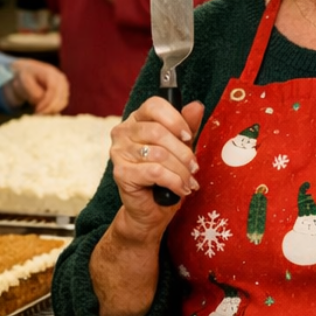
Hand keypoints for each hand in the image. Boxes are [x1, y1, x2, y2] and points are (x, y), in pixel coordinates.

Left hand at [11, 58, 69, 114]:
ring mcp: (64, 87)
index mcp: (51, 73)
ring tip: (39, 114)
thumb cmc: (26, 76)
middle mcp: (61, 80)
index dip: (47, 102)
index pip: (54, 89)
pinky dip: (53, 110)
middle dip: (49, 109)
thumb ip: (34, 91)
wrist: (29, 73)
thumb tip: (41, 101)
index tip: (37, 110)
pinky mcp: (63, 94)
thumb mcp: (25, 81)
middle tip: (38, 115)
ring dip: (51, 111)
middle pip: (61, 97)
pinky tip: (43, 112)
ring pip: (62, 103)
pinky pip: (61, 105)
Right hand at [110, 96, 203, 238]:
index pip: (154, 106)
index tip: (188, 136)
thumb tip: (196, 106)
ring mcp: (119, 152)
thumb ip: (187, 127)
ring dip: (181, 170)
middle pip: (158, 131)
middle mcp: (123, 132)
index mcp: (137, 120)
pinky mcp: (121, 173)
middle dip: (182, 152)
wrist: (151, 210)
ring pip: (159, 154)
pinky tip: (180, 189)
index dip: (175, 119)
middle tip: (194, 166)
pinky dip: (174, 181)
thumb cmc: (164, 177)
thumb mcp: (180, 149)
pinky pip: (155, 171)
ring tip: (189, 181)